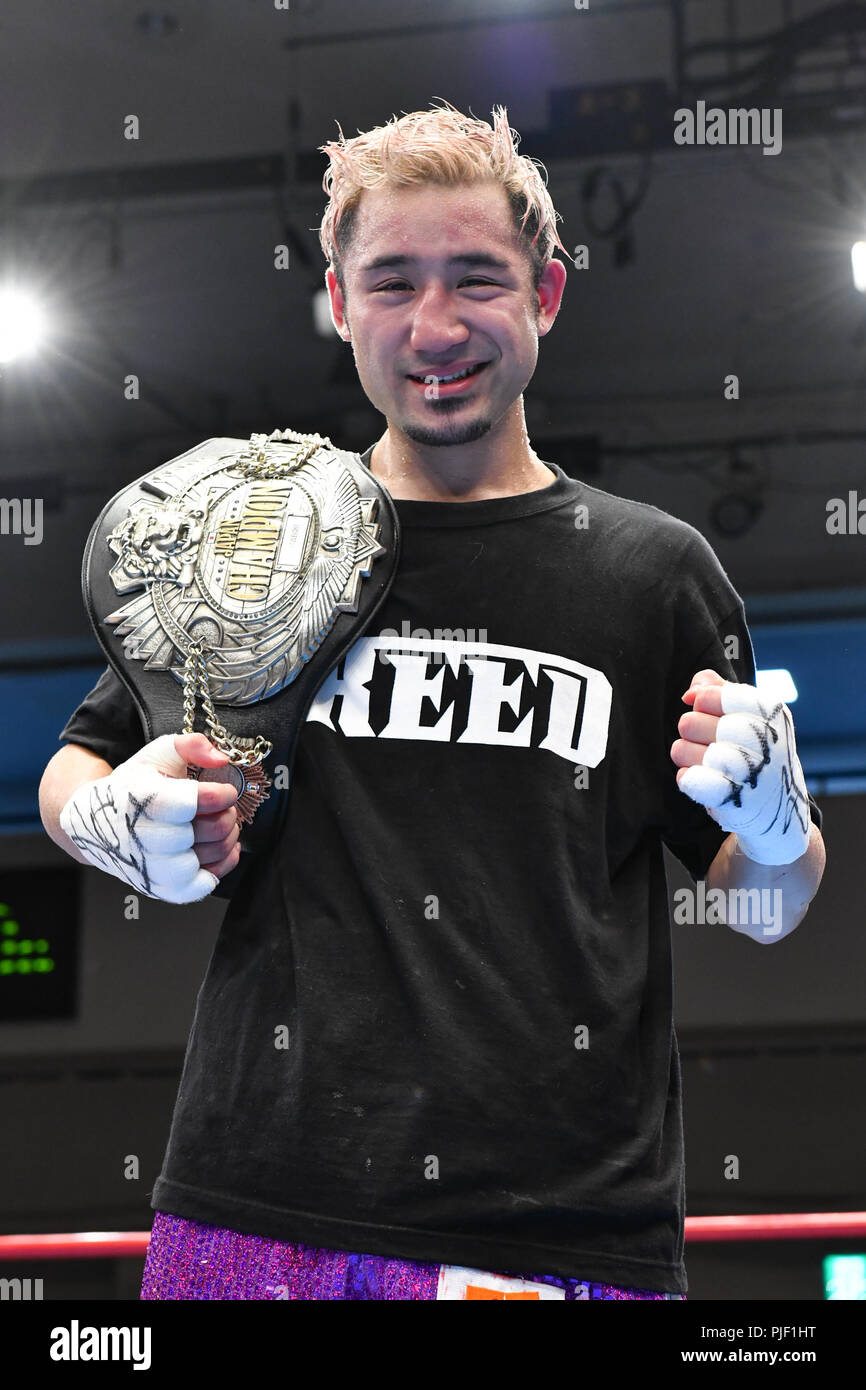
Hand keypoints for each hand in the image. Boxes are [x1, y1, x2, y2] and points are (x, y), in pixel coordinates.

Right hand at [59, 732, 239, 902]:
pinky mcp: (162, 889)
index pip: (201, 800)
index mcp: (149, 800)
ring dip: (228, 838)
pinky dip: (222, 866)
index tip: (223, 790)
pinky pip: (206, 883)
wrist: (94, 826)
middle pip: (214, 828)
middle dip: (227, 814)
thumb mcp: (156, 754)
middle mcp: (149, 838)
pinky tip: (217, 847)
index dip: (223, 793)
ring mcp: (155, 868)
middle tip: (221, 807)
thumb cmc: (132, 788)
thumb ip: (191, 745)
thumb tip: (220, 758)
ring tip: (220, 825)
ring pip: (214, 855)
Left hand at [670, 669, 810, 864]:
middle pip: (689, 722)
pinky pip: (687, 779)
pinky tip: (702, 778)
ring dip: (686, 756)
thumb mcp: (749, 713)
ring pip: (682, 750)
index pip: (709, 696)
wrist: (780, 807)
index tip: (712, 714)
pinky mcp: (732, 799)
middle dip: (691, 731)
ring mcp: (748, 771)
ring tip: (705, 761)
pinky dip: (688, 778)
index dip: (702, 704)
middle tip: (707, 741)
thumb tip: (690, 693)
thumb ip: (717, 689)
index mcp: (769, 712)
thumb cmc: (757, 750)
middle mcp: (762, 739)